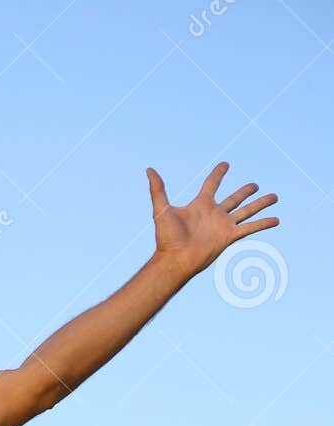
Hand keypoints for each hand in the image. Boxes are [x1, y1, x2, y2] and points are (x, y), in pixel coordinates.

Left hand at [147, 163, 278, 278]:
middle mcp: (214, 214)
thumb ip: (157, 189)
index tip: (225, 165)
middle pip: (234, 198)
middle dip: (244, 192)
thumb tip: (149, 169)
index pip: (211, 184)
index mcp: (200, 205)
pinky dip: (263, 223)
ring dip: (260, 204)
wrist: (175, 260)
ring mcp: (223, 225)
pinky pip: (250, 228)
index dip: (218, 174)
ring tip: (274, 196)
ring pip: (246, 211)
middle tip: (255, 185)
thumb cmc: (166, 238)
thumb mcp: (161, 209)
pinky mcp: (229, 237)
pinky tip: (276, 220)